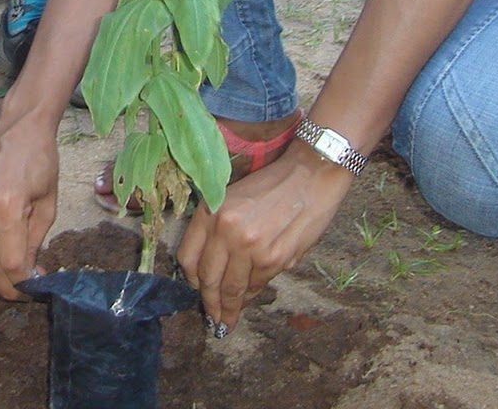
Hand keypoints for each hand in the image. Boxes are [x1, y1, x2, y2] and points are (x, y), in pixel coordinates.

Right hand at [0, 112, 60, 299]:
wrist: (19, 129)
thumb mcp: (48, 205)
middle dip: (9, 286)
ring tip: (20, 275)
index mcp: (7, 207)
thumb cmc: (41, 161)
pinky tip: (7, 255)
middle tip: (28, 292)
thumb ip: (35, 242)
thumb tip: (29, 274)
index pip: (11, 263)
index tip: (38, 289)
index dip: (24, 284)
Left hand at [175, 147, 350, 331]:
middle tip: (212, 319)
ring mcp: (250, 248)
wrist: (309, 176)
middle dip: (209, 303)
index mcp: (211, 212)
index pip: (188, 257)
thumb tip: (211, 265)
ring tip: (228, 320)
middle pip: (208, 279)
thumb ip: (217, 228)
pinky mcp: (275, 259)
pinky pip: (257, 285)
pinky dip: (252, 296)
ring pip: (233, 288)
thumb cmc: (271, 185)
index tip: (195, 290)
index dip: (190, 280)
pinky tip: (249, 300)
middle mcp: (226, 231)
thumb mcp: (231, 197)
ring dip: (230, 307)